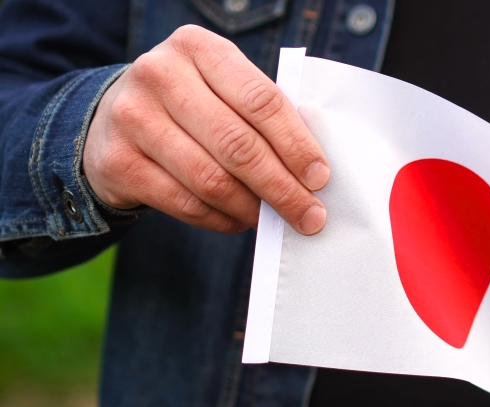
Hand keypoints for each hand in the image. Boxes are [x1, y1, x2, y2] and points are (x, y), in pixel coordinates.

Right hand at [82, 25, 328, 234]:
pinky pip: (184, 203)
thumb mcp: (221, 87)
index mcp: (198, 47)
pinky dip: (221, 219)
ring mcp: (133, 118)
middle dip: (282, 188)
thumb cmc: (192, 104)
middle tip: (310, 216)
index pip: (261, 100)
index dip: (296, 144)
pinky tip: (240, 221)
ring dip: (252, 208)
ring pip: (211, 179)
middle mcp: (160, 75)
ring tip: (276, 220)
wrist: (112, 118)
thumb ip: (261, 114)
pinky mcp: (116, 162)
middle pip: (238, 145)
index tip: (321, 178)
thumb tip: (311, 172)